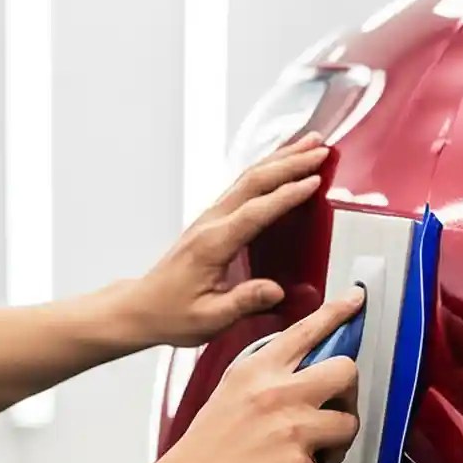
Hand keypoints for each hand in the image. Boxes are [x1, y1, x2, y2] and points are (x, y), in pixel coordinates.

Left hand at [119, 132, 330, 346]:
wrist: (142, 308)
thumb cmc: (172, 313)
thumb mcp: (210, 318)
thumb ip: (245, 302)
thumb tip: (276, 290)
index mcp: (213, 244)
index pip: (256, 211)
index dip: (287, 195)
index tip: (314, 182)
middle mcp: (211, 223)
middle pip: (254, 181)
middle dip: (290, 162)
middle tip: (320, 149)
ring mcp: (211, 217)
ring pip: (249, 177)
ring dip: (281, 158)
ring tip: (309, 143)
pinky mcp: (214, 220)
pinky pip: (244, 185)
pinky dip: (267, 169)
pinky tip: (281, 163)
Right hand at [129, 289, 364, 462]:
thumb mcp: (225, 404)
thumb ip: (265, 387)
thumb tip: (306, 385)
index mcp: (253, 374)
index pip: (304, 331)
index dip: (337, 313)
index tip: (356, 300)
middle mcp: (275, 395)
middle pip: (346, 371)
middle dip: (347, 396)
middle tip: (331, 417)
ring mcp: (291, 432)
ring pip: (347, 426)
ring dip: (331, 450)